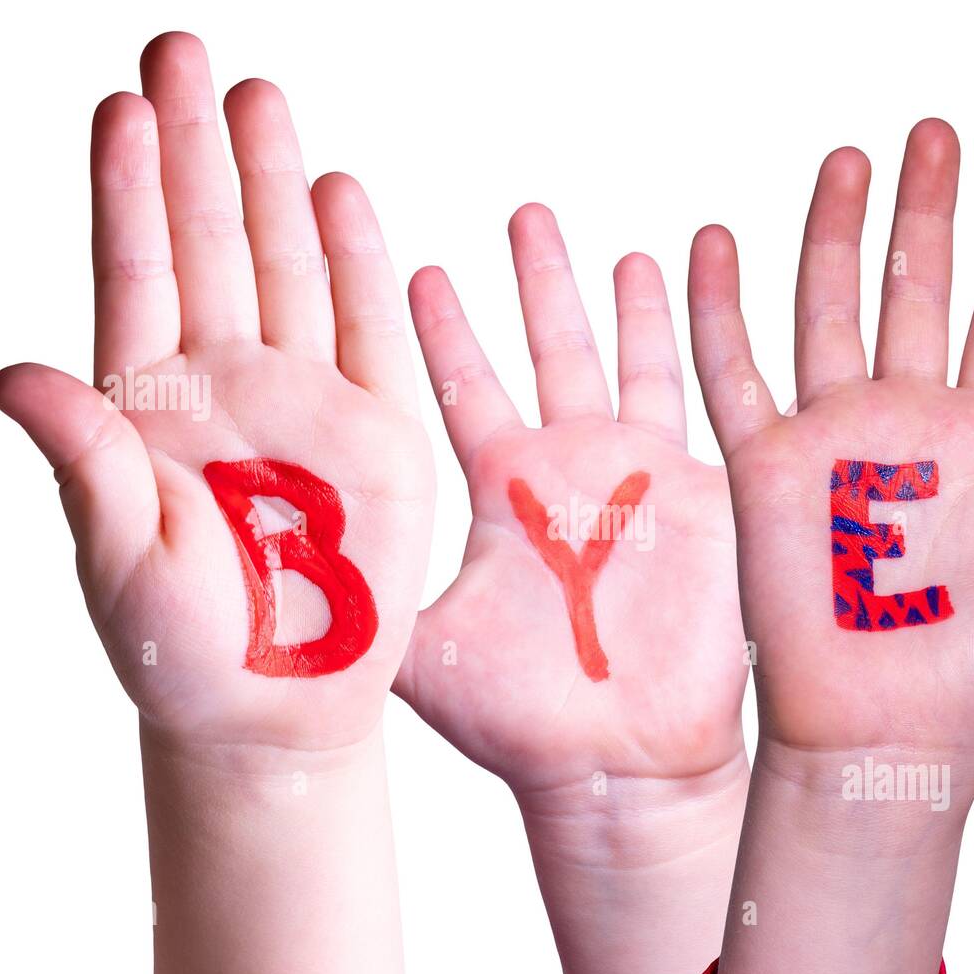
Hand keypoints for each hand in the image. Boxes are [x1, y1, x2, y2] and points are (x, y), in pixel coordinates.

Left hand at [0, 33, 432, 757]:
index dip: (126, 189)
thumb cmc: (183, 649)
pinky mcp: (379, 432)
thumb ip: (86, 460)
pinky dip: (357, 261)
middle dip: (196, 149)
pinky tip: (337, 191)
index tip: (121, 104)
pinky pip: (369, 330)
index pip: (133, 273)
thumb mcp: (116, 558)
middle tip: (185, 52)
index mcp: (149, 407)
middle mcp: (225, 386)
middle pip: (207, 243)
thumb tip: (16, 372)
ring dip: (272, 182)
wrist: (279, 707)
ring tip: (260, 97)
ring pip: (288, 267)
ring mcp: (305, 402)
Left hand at [398, 204, 749, 973]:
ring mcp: (636, 476)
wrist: (618, 762)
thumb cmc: (521, 721)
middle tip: (524, 211)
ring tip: (613, 238)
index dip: (444, 327)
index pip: (464, 386)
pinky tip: (709, 260)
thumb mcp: (424, 649)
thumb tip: (264, 558)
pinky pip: (705, 389)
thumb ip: (361, 589)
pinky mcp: (698, 490)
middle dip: (536, 282)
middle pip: (547, 349)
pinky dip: (706, 323)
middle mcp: (566, 469)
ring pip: (627, 358)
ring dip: (617, 296)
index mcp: (499, 490)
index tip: (415, 262)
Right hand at [692, 119, 973, 775]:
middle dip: (928, 213)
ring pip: (828, 310)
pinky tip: (718, 243)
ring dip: (836, 234)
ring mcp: (832, 441)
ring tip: (849, 160)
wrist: (885, 732)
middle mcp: (905, 428)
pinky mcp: (764, 468)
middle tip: (936, 136)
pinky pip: (734, 373)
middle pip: (916, 292)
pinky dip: (722, 309)